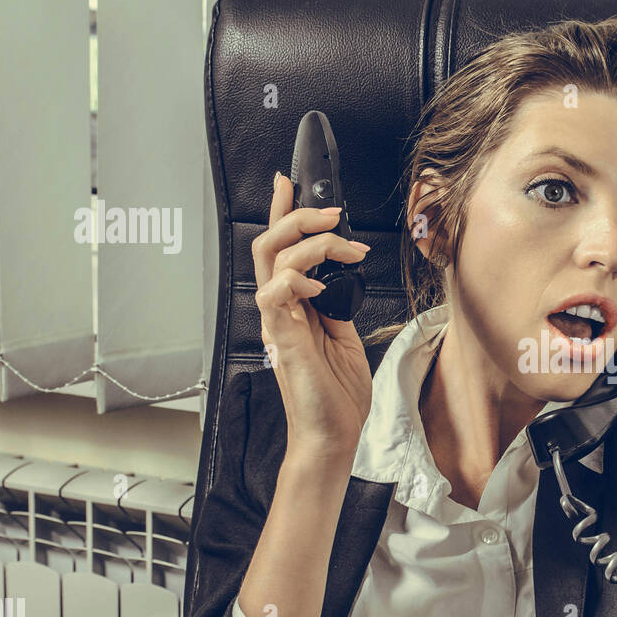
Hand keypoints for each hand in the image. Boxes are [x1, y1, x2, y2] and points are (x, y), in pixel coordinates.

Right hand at [252, 172, 373, 455]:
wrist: (334, 435)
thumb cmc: (337, 395)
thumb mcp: (344, 336)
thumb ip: (336, 304)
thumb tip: (342, 276)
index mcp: (293, 305)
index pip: (282, 248)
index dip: (282, 211)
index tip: (290, 182)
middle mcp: (280, 309)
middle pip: (269, 242)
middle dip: (299, 215)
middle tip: (334, 212)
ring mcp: (279, 321)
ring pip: (272, 258)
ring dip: (312, 242)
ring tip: (346, 247)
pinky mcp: (283, 338)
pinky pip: (274, 294)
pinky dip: (299, 279)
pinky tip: (323, 287)